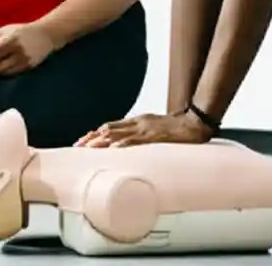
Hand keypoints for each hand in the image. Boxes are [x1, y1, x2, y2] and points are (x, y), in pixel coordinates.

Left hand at [0, 23, 55, 75]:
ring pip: (2, 71)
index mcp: (10, 40)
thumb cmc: (22, 31)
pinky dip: (3, 71)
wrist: (45, 35)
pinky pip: (10, 73)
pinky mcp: (27, 67)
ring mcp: (23, 61)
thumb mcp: (5, 30)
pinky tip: (1, 66)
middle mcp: (17, 52)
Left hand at [75, 112, 212, 147]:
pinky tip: (114, 149)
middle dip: (92, 138)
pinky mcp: (154, 136)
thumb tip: (126, 144)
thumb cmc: (175, 128)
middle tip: (78, 146)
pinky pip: (136, 140)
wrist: (194, 123)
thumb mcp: (153, 128)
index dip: (95, 134)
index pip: (110, 127)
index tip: (82, 141)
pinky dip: (124, 144)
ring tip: (88, 148)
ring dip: (102, 141)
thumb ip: (140, 134)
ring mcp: (145, 129)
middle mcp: (137, 123)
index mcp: (137, 121)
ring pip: (118, 134)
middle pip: (108, 129)